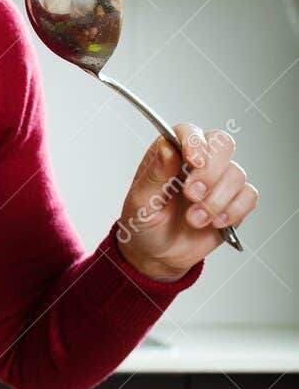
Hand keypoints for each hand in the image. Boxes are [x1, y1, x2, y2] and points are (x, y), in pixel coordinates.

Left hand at [116, 122, 256, 281]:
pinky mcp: (233, 201)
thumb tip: (169, 148)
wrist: (157, 255)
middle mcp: (198, 162)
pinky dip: (233, 211)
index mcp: (172, 154)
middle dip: (210, 172)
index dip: (195, 142)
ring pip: (236, 174)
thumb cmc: (144, 224)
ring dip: (216, 201)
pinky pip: (249, 196)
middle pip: (223, 145)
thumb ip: (155, 174)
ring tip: (193, 220)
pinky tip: (214, 223)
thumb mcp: (140, 202)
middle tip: (191, 195)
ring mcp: (218, 180)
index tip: (192, 161)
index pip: (190, 132)